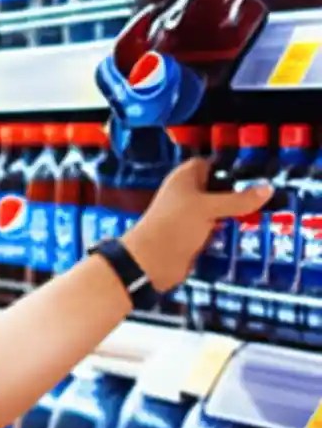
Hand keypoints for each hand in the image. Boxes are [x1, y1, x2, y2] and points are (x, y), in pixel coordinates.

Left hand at [121, 158, 271, 291]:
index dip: (233, 167)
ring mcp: (192, 217)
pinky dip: (234, 231)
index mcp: (185, 178)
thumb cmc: (174, 226)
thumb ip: (238, 199)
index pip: (213, 164)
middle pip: (221, 189)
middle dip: (244, 193)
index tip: (262, 171)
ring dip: (242, 214)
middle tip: (276, 194)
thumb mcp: (208, 208)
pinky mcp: (197, 237)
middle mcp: (189, 194)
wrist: (150, 263)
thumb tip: (268, 188)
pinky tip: (258, 231)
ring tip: (275, 212)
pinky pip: (220, 230)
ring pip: (223, 211)